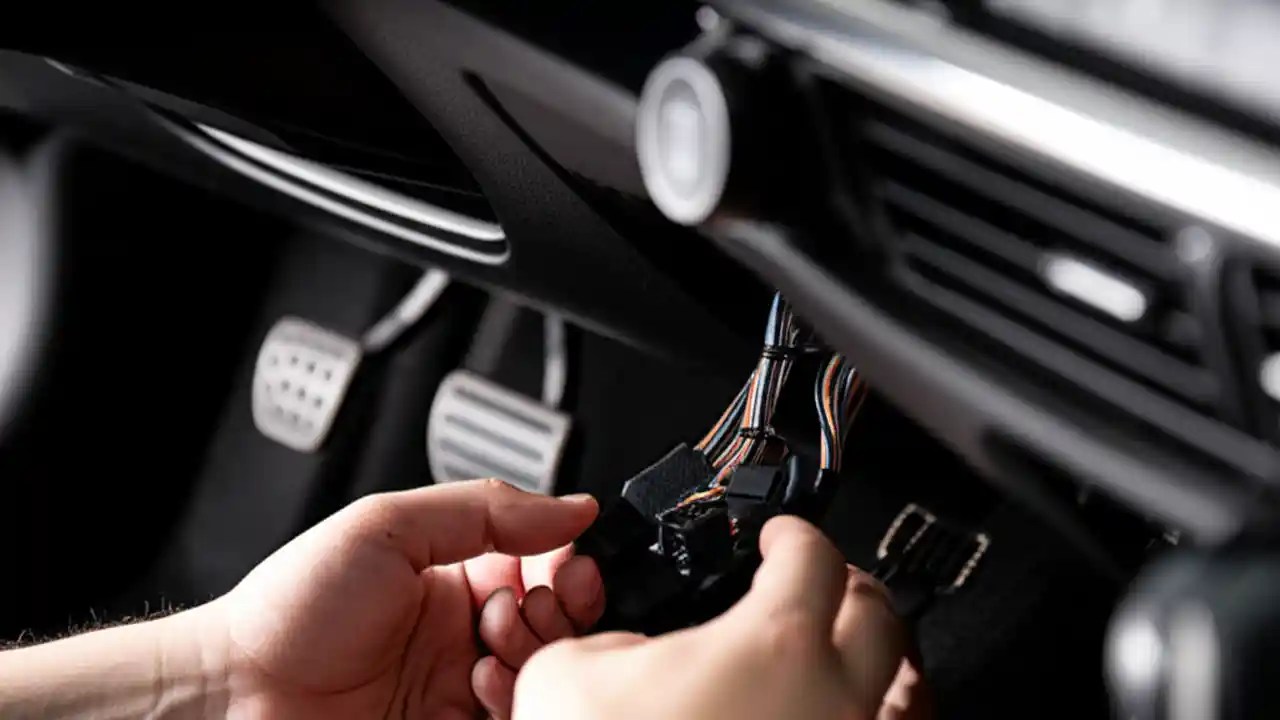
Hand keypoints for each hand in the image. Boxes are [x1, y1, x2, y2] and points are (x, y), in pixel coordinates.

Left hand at [211, 479, 604, 718]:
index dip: (567, 563)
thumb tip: (571, 507)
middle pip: (555, 621)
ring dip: (533, 655)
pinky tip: (482, 682)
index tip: (571, 563)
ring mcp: (461, 685)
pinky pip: (517, 714)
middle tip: (523, 605)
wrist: (237, 693)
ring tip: (490, 645)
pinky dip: (515, 698)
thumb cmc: (291, 610)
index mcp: (454, 573)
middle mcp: (463, 630)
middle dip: (556, 611)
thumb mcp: (387, 527)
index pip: (544, 563)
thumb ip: (484, 509)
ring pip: (543, 672)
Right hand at [513, 516, 930, 719]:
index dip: (792, 533)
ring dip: (876, 660)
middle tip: (820, 581)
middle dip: (849, 586)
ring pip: (902, 692)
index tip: (779, 536)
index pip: (813, 556)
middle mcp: (831, 699)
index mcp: (776, 644)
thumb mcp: (573, 672)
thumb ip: (614, 640)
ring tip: (844, 652)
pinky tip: (833, 718)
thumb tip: (632, 652)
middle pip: (880, 616)